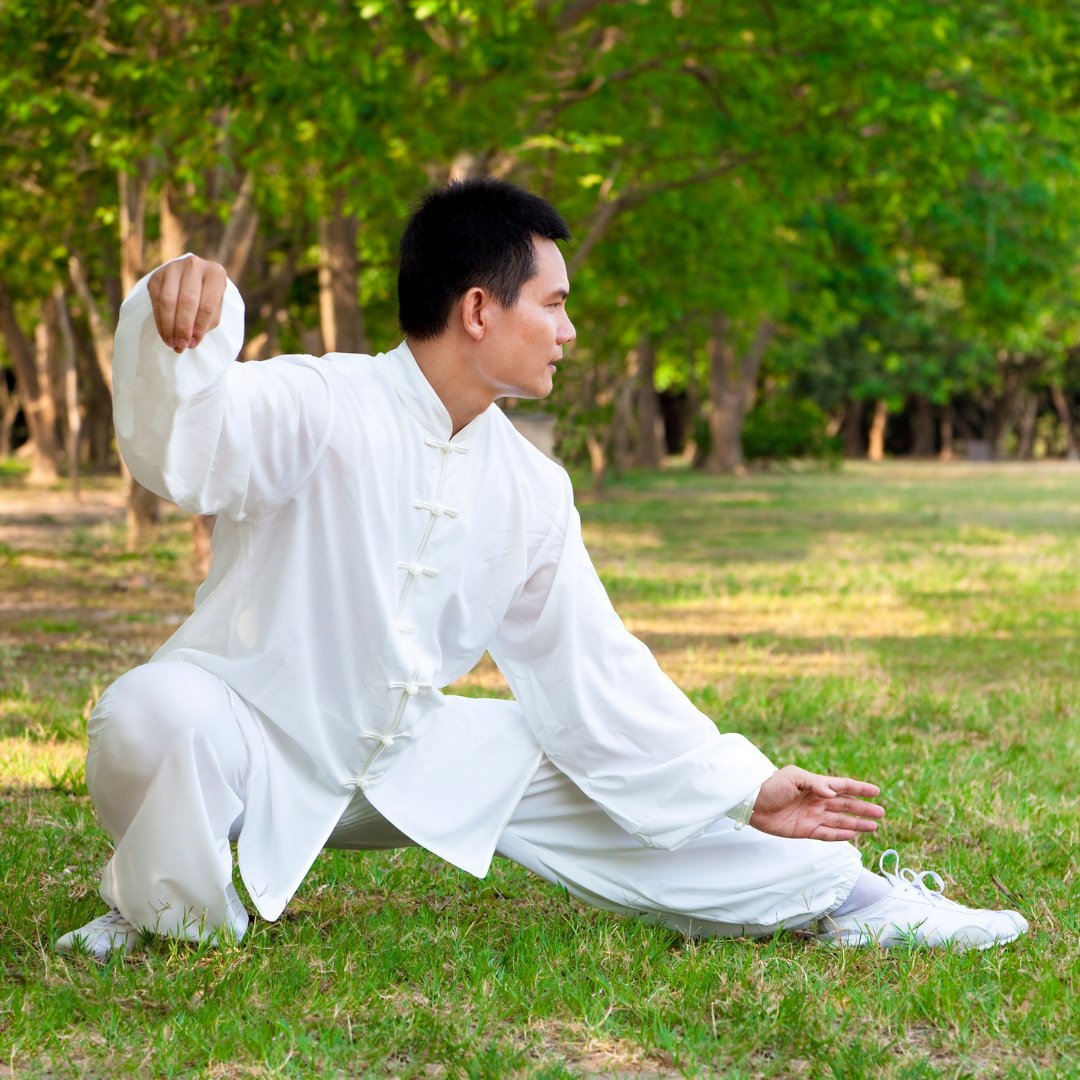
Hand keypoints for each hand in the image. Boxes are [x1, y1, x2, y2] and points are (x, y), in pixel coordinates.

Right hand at [147, 255, 227, 352]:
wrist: (192, 278)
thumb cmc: (208, 296)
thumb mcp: (215, 308)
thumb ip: (205, 323)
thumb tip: (190, 342)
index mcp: (215, 273)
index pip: (207, 304)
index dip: (199, 327)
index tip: (194, 344)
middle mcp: (194, 266)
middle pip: (187, 302)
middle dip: (183, 328)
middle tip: (181, 346)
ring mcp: (173, 268)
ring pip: (168, 301)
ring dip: (169, 326)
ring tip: (172, 343)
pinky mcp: (156, 275)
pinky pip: (156, 301)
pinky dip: (160, 321)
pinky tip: (164, 333)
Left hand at [749, 765, 883, 841]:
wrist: (752, 803)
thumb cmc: (771, 786)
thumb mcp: (793, 777)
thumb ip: (815, 784)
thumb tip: (834, 794)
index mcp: (815, 785)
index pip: (842, 786)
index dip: (859, 789)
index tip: (876, 791)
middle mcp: (817, 801)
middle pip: (846, 805)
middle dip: (863, 809)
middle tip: (881, 812)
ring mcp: (812, 816)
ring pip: (840, 820)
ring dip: (857, 823)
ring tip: (874, 827)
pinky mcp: (805, 830)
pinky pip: (827, 834)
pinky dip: (841, 835)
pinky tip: (854, 835)